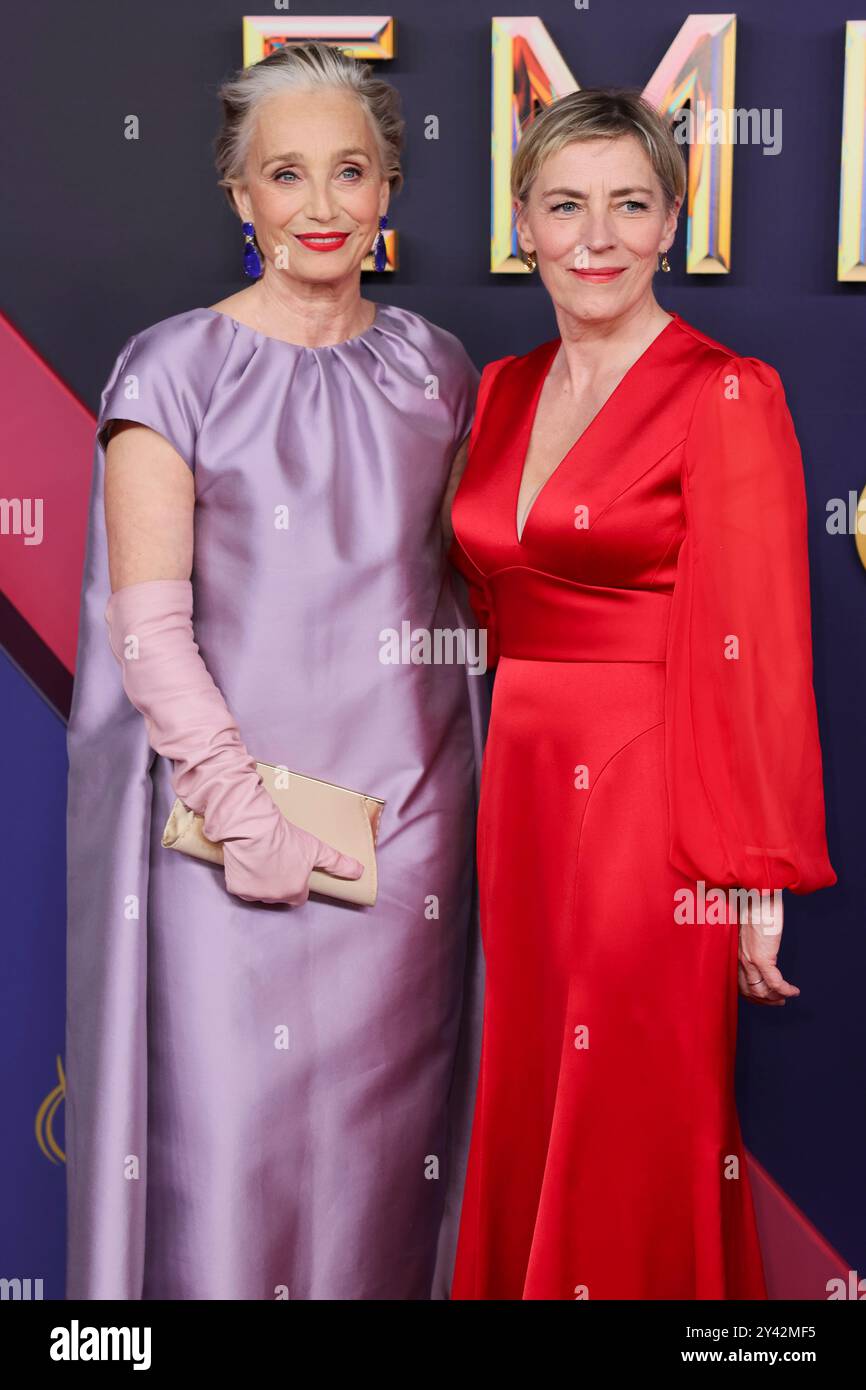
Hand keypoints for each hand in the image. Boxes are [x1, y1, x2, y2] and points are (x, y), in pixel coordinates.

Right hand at [223, 813, 363, 906]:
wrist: (253, 830)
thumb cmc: (285, 839)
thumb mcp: (316, 849)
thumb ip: (338, 863)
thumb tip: (359, 872)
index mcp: (295, 892)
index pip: (299, 896)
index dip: (297, 883)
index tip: (293, 870)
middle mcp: (275, 898)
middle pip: (279, 894)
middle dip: (278, 882)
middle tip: (276, 861)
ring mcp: (254, 894)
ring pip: (260, 892)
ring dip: (261, 881)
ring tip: (262, 859)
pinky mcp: (236, 888)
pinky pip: (241, 886)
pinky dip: (243, 877)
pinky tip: (247, 861)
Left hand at [737, 892, 798, 1005]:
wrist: (755, 892)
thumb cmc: (751, 903)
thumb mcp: (746, 924)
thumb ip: (747, 936)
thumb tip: (755, 941)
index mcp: (732, 952)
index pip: (736, 982)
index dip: (749, 993)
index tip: (761, 996)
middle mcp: (738, 958)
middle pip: (747, 990)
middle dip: (763, 1000)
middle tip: (777, 1001)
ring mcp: (749, 959)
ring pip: (760, 991)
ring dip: (774, 998)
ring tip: (785, 997)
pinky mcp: (762, 957)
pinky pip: (775, 983)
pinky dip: (785, 990)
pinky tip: (794, 991)